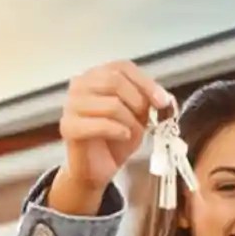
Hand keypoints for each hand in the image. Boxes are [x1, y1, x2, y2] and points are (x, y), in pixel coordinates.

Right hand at [51, 61, 170, 214]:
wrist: (97, 168)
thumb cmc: (115, 138)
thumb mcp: (138, 115)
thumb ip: (149, 101)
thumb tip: (166, 98)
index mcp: (96, 75)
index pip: (122, 67)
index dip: (145, 82)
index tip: (162, 101)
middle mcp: (79, 84)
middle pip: (114, 81)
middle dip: (138, 101)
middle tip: (145, 119)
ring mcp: (71, 105)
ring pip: (111, 104)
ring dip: (129, 120)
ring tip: (130, 132)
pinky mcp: (68, 127)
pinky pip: (101, 124)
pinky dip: (118, 131)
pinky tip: (123, 136)